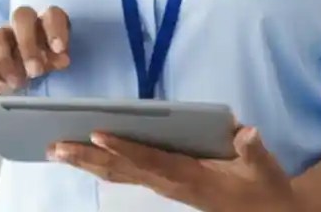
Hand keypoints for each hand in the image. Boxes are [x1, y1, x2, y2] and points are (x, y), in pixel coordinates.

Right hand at [0, 6, 70, 90]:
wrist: (9, 83)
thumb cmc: (38, 66)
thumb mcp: (49, 63)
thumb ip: (55, 60)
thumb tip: (63, 60)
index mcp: (42, 25)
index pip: (51, 14)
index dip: (55, 28)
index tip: (59, 49)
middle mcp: (19, 27)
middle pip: (21, 17)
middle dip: (28, 43)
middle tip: (35, 71)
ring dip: (4, 60)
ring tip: (15, 84)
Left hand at [52, 126, 297, 211]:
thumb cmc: (264, 188)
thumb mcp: (265, 169)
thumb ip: (253, 150)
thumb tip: (246, 131)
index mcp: (190, 177)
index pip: (150, 160)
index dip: (123, 148)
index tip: (96, 134)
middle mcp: (170, 183)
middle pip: (122, 170)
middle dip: (87, 158)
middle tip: (55, 147)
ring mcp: (165, 186)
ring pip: (120, 174)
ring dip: (88, 163)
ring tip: (58, 151)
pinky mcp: (166, 185)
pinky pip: (128, 174)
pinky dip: (104, 164)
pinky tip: (87, 157)